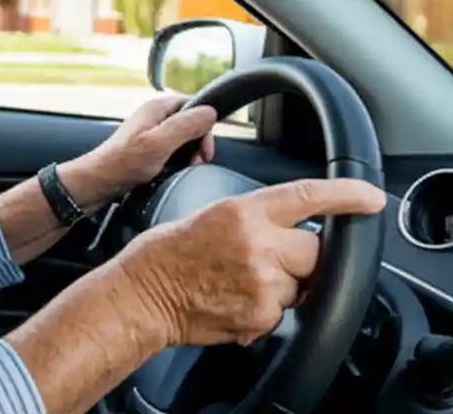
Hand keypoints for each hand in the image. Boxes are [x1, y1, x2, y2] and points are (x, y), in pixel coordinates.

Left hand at [60, 95, 218, 208]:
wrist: (97, 183)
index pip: (196, 105)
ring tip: (182, 169)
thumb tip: (210, 112)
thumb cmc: (123, 164)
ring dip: (189, 155)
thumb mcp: (159, 143)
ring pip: (184, 139)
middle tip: (196, 162)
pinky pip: (173, 151)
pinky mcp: (148, 149)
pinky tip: (171, 172)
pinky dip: (177, 162)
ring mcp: (151, 133)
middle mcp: (155, 116)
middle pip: (192, 123)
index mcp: (157, 108)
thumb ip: (186, 126)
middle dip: (198, 143)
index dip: (205, 126)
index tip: (204, 149)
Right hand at [113, 178, 386, 347]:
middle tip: (272, 262)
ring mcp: (261, 282)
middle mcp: (257, 244)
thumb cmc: (164, 254)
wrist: (141, 294)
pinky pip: (281, 314)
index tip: (369, 197)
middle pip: (316, 251)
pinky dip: (263, 312)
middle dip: (304, 259)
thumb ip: (254, 221)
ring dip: (281, 288)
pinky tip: (232, 301)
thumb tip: (287, 233)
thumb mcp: (210, 216)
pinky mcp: (259, 315)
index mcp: (242, 212)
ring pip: (300, 287)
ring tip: (238, 284)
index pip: (306, 197)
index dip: (345, 195)